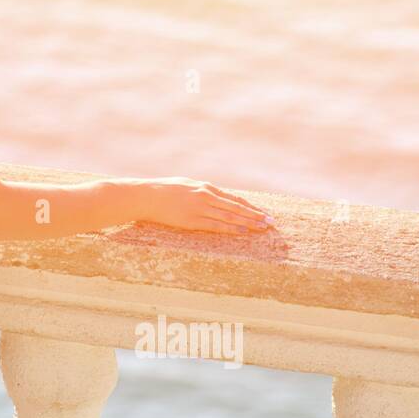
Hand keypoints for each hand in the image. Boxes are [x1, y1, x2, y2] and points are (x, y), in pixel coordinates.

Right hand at [135, 177, 270, 233]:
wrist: (146, 195)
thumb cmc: (162, 190)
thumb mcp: (185, 185)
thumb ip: (200, 191)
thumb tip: (211, 196)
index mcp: (205, 187)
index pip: (234, 199)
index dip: (250, 207)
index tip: (264, 213)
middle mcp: (206, 196)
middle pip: (237, 207)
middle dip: (256, 215)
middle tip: (272, 222)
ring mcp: (199, 208)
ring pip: (230, 216)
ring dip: (248, 222)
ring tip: (263, 228)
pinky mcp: (191, 220)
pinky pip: (215, 225)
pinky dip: (231, 228)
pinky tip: (243, 232)